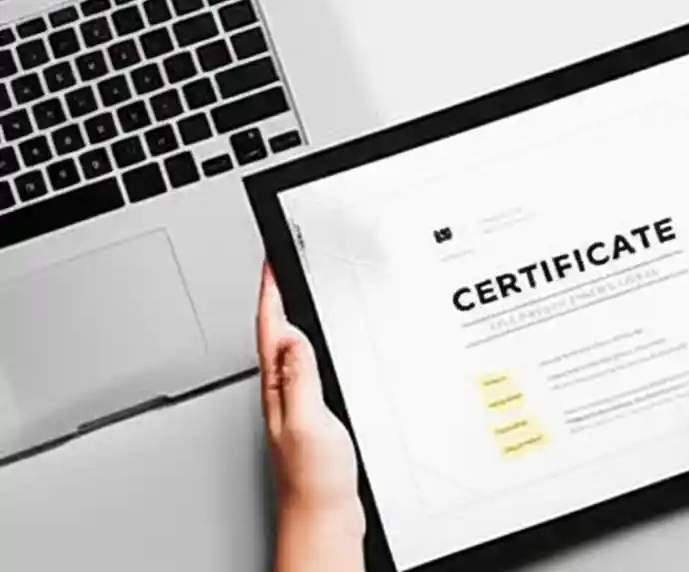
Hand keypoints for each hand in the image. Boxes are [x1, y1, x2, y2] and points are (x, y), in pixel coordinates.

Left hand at [256, 263, 363, 534]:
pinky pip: (304, 374)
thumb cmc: (314, 480)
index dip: (270, 294)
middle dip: (276, 300)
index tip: (271, 264)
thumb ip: (299, 377)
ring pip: (289, 354)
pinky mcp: (312, 419)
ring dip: (289, 323)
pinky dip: (308, 352)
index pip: (270, 331)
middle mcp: (282, 396)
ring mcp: (296, 407)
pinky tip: (313, 352)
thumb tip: (290, 335)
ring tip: (290, 297)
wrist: (325, 518)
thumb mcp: (308, 420)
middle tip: (278, 270)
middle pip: (274, 337)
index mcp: (278, 390)